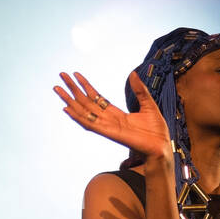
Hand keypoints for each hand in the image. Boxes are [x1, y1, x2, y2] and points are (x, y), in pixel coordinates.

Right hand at [54, 70, 171, 159]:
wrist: (162, 145)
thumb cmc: (156, 129)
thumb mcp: (148, 104)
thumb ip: (140, 90)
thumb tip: (133, 73)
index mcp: (116, 113)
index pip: (96, 97)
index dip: (86, 86)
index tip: (75, 74)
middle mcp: (108, 120)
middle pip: (86, 102)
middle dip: (73, 89)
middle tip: (61, 76)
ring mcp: (107, 127)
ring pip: (83, 112)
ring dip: (69, 101)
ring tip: (58, 89)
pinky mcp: (109, 133)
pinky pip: (90, 124)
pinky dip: (78, 117)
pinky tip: (67, 108)